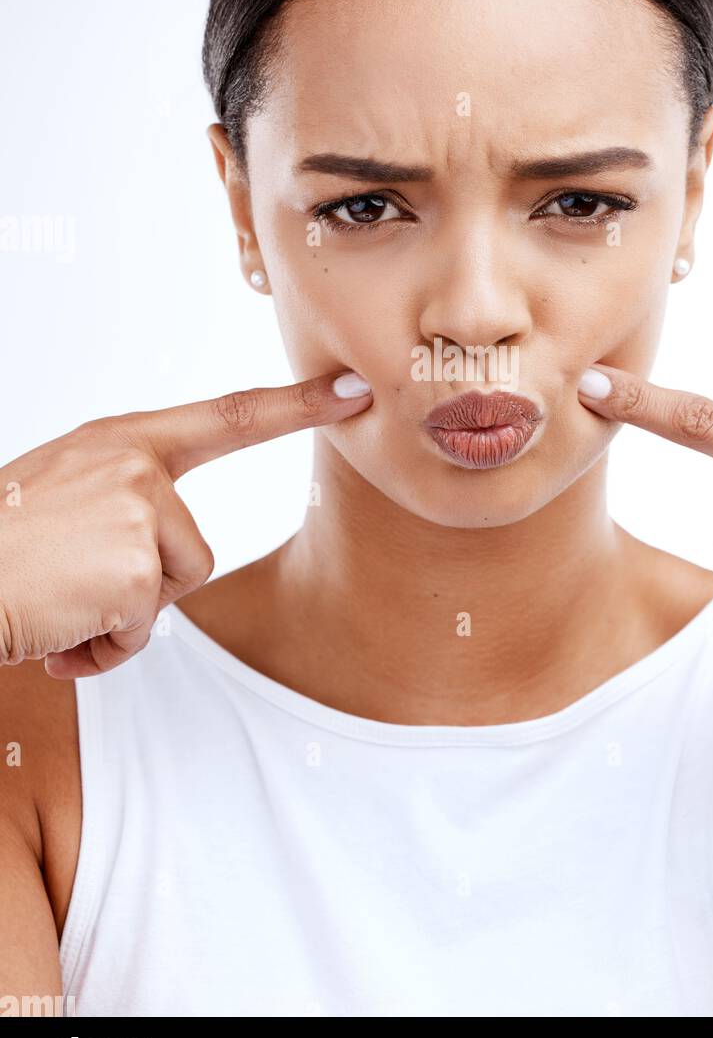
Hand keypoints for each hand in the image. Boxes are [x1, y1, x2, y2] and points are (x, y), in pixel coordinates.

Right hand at [0, 371, 371, 676]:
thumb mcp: (61, 498)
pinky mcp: (137, 565)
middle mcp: (135, 463)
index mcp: (120, 441)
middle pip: (193, 552)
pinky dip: (100, 648)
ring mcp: (139, 509)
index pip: (227, 416)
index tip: (353, 388)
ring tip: (59, 601)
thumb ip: (121, 507)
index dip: (296, 405)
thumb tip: (151, 570)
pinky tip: (55, 629)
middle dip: (141, 591)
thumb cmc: (0, 547)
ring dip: (116, 619)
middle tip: (70, 581)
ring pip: (170, 592)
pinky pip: (142, 630)